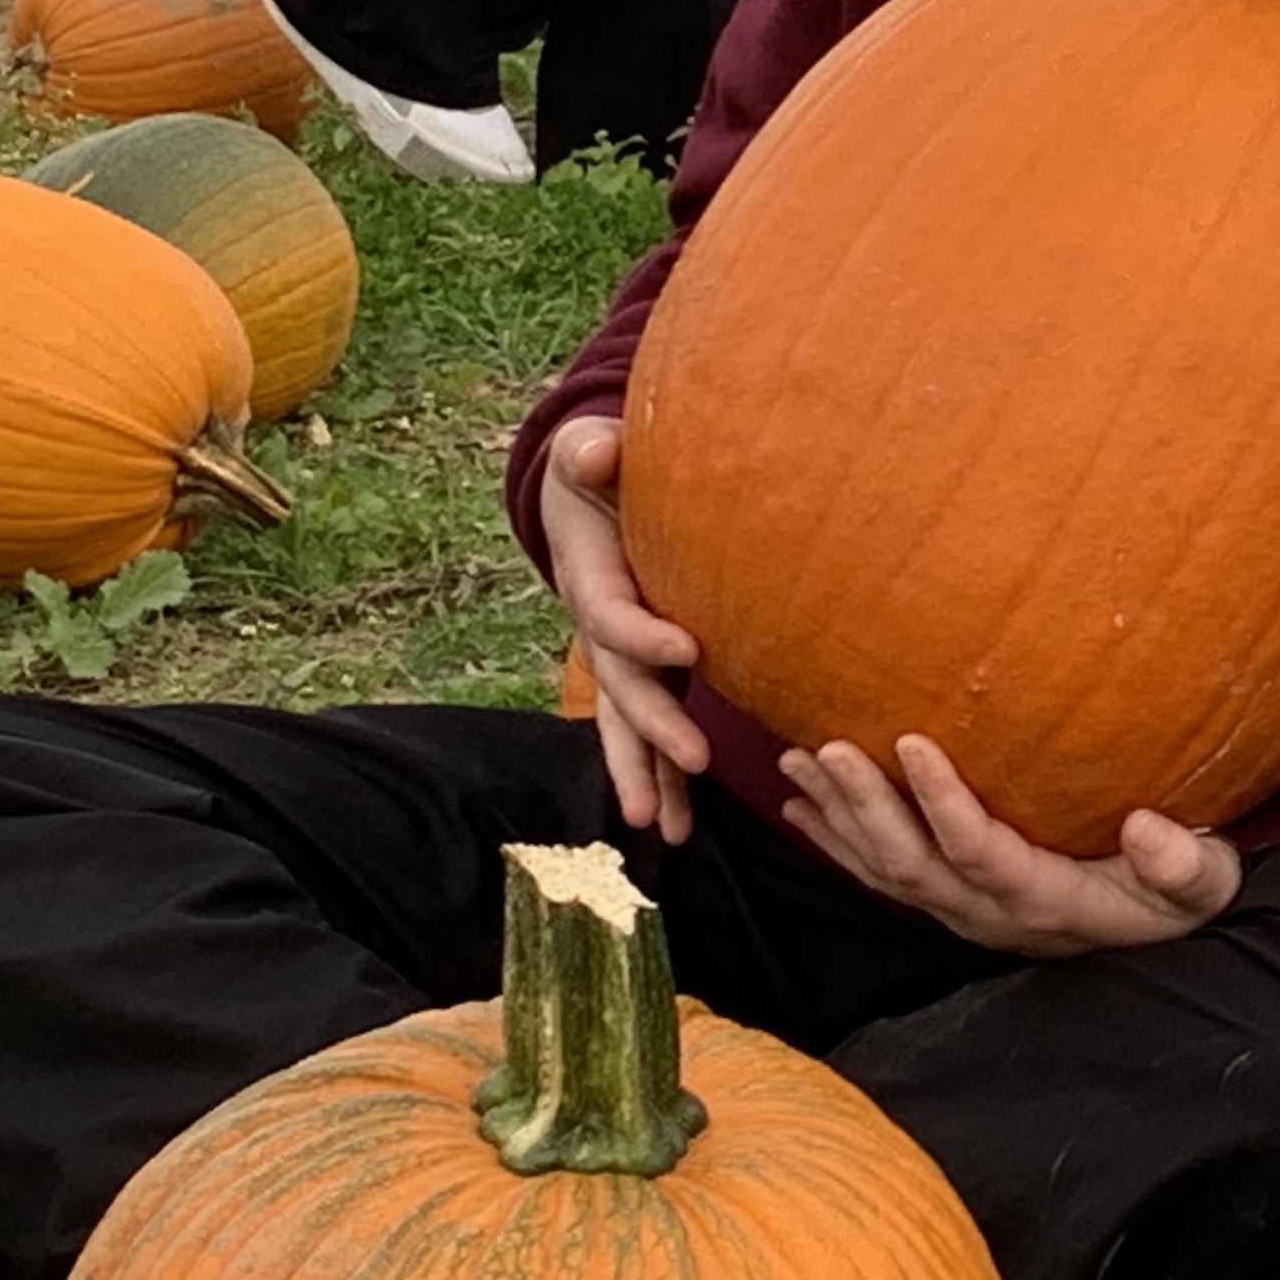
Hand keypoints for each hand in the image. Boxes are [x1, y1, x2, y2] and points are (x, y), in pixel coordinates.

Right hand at [540, 417, 710, 844]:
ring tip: (667, 828)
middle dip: (655, 727)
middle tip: (695, 760)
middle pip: (623, 687)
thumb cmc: (597, 467)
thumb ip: (589, 451)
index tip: (691, 649)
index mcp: (590, 577)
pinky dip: (662, 775)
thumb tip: (593, 452)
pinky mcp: (642, 671)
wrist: (583, 495)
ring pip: (628, 726)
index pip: (613, 614)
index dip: (643, 634)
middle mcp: (598, 628)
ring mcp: (618, 658)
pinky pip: (648, 730)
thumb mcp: (587, 450)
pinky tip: (679, 824)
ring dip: (648, 777)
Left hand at [777, 733, 1241, 955]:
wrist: (1159, 931)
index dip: (942, 801)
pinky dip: (838, 840)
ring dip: (838, 817)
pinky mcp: (951, 901)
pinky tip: (803, 805)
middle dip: (865, 805)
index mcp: (1046, 899)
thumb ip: (1182, 864)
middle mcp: (990, 911)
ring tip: (797, 759)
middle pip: (911, 864)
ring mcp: (963, 909)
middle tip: (825, 745)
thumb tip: (1146, 828)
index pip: (981, 851)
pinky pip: (882, 875)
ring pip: (885, 870)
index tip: (912, 739)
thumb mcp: (1204, 882)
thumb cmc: (1180, 894)